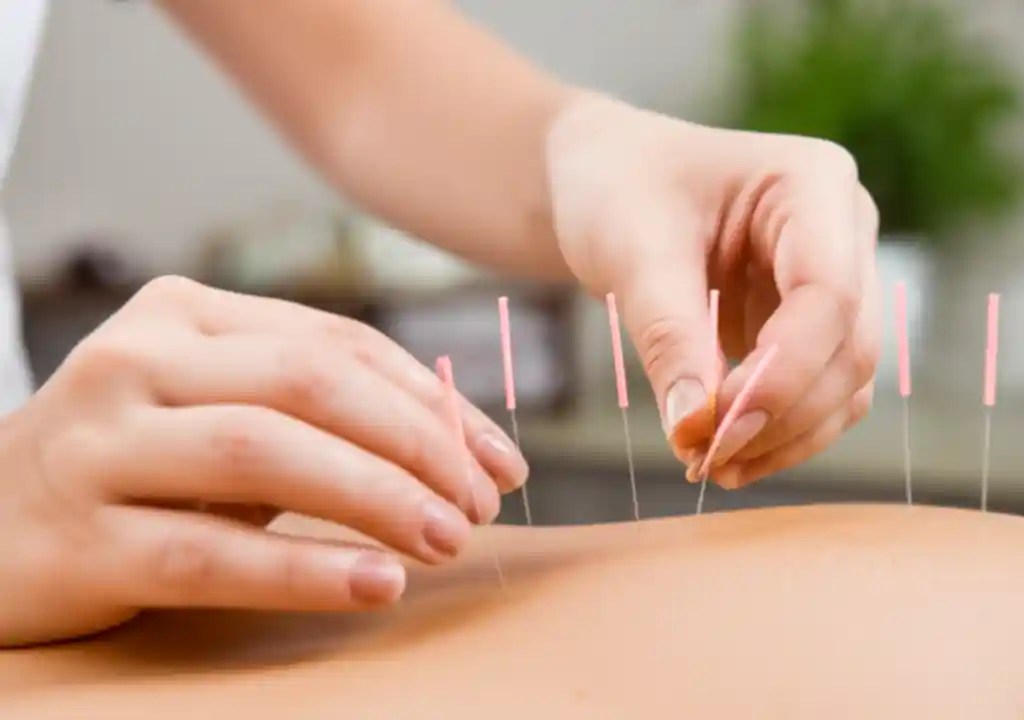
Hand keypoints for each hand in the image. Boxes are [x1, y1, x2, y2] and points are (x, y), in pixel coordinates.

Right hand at [0, 277, 525, 645]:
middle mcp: (134, 360)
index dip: (436, 403)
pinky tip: (375, 583)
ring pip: (263, 452)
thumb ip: (323, 413)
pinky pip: (210, 553)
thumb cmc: (143, 466)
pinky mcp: (78, 538)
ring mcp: (98, 445)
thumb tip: (465, 448)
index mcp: (183, 314)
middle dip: (417, 444)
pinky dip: (305, 567)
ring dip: (375, 497)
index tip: (502, 461)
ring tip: (446, 540)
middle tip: (479, 505)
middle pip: (309, 384)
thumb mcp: (225, 414)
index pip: (338, 344)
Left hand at [548, 95, 880, 489]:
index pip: (829, 294)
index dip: (783, 373)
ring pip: (847, 382)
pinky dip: (781, 432)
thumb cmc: (619, 188)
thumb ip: (669, 337)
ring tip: (709, 465)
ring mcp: (841, 277)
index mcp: (813, 181)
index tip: (716, 428)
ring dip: (787, 436)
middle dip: (781, 414)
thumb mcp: (631, 251)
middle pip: (849, 347)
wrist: (607, 179)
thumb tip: (695, 429)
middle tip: (704, 457)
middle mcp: (845, 227)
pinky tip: (726, 455)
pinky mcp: (816, 323)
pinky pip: (822, 394)